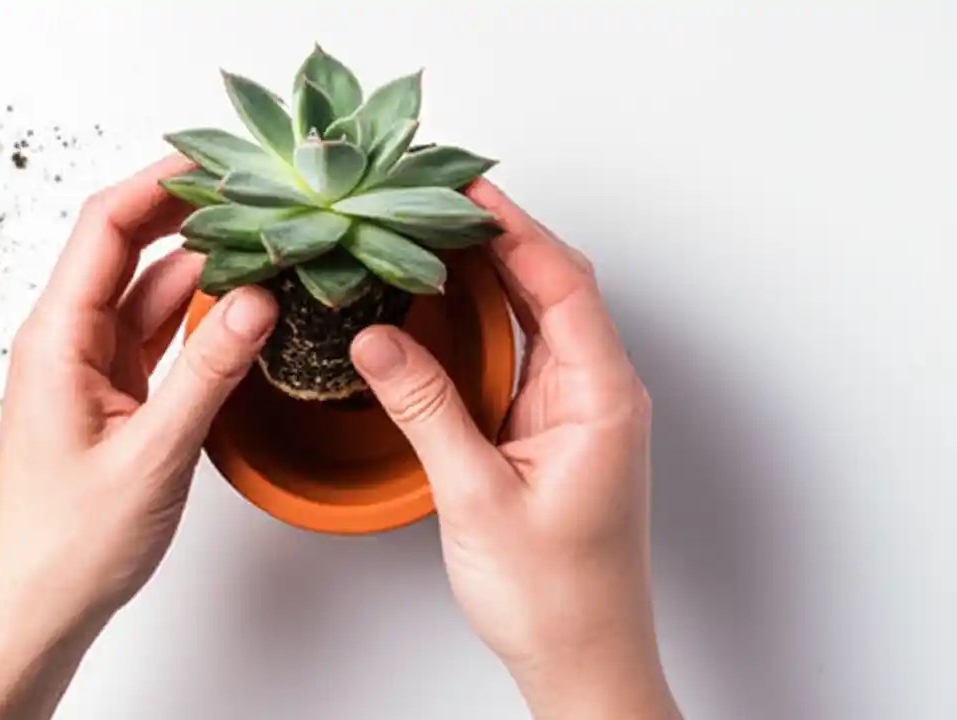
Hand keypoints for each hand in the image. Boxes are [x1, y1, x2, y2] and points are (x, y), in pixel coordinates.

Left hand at [0, 157, 277, 718]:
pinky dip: (201, 317)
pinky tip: (242, 304)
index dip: (160, 182)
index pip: (106, 228)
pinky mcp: (113, 397)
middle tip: (258, 194)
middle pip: (129, 249)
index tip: (218, 158)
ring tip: (265, 241)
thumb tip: (258, 298)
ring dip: (204, 267)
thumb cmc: (70, 544)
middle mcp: (68, 341)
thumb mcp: (152, 454)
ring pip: (151, 292)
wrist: (37, 612)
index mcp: (56, 339)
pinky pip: (159, 336)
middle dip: (191, 214)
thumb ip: (208, 371)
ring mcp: (91, 368)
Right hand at [351, 180, 678, 718]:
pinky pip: (523, 352)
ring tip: (432, 232)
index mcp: (601, 397)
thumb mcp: (476, 495)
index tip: (465, 188)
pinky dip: (487, 319)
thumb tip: (377, 338)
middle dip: (499, 235)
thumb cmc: (552, 594)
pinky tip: (445, 305)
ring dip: (492, 273)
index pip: (563, 282)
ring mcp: (580, 409)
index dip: (515, 227)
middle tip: (435, 196)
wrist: (583, 659)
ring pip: (538, 314)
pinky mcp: (556, 429)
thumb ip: (426, 408)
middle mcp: (600, 392)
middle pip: (555, 284)